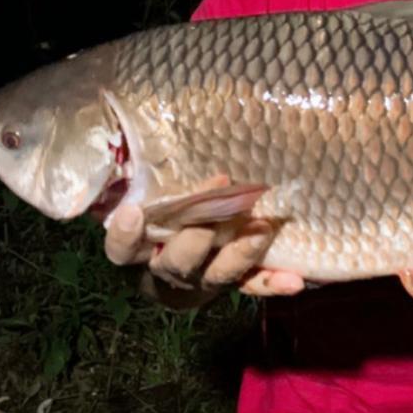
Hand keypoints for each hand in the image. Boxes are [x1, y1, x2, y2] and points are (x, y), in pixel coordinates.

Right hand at [103, 176, 303, 306]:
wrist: (192, 233)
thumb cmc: (165, 199)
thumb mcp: (146, 185)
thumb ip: (134, 171)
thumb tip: (118, 128)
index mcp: (142, 246)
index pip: (123, 250)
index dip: (125, 236)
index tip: (132, 213)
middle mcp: (170, 266)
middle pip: (176, 262)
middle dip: (196, 236)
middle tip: (214, 209)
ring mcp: (203, 277)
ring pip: (218, 274)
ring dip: (241, 253)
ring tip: (261, 230)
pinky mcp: (234, 280)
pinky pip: (252, 284)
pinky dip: (272, 282)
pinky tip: (294, 281)